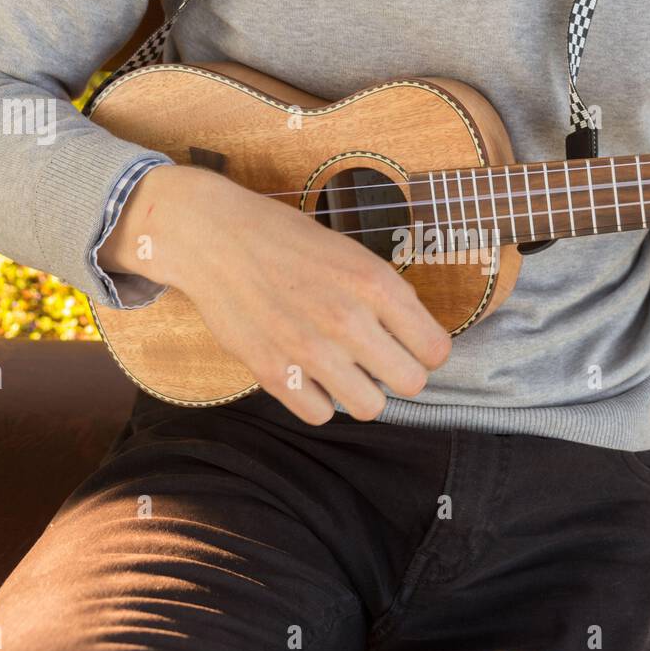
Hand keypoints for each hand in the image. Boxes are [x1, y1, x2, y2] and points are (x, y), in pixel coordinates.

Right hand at [99, 165, 450, 424]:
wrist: (214, 236)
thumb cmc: (283, 239)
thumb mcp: (350, 253)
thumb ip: (384, 295)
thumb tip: (413, 336)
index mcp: (375, 283)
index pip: (436, 349)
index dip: (426, 350)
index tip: (410, 344)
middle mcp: (348, 320)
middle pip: (411, 384)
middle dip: (399, 374)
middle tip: (378, 360)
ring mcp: (310, 350)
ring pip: (370, 408)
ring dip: (361, 391)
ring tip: (343, 369)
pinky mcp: (273, 373)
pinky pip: (320, 414)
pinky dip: (317, 399)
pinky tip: (307, 373)